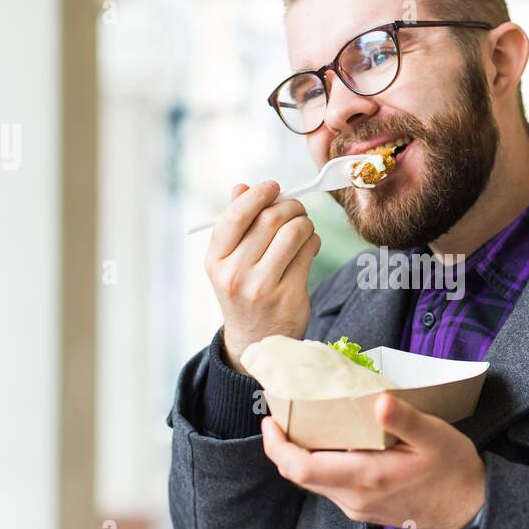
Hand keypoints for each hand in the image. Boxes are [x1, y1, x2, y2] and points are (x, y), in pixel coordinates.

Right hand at [205, 180, 320, 373]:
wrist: (256, 341)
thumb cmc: (244, 292)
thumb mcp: (229, 262)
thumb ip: (234, 225)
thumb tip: (241, 187)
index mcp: (215, 261)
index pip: (235, 215)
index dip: (257, 194)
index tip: (274, 187)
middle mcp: (235, 274)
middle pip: (269, 220)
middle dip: (289, 206)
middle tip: (296, 208)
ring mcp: (262, 287)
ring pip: (293, 233)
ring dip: (304, 222)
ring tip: (304, 227)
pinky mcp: (289, 295)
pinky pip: (308, 252)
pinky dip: (313, 241)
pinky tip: (309, 246)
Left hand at [260, 393, 486, 528]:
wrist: (472, 510)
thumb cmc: (454, 470)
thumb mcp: (434, 436)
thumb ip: (403, 419)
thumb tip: (377, 400)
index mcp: (364, 477)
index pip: (300, 468)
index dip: (276, 446)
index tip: (270, 420)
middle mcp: (354, 499)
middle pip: (300, 476)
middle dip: (283, 447)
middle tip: (282, 416)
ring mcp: (358, 508)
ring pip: (314, 482)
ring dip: (302, 456)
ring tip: (306, 424)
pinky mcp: (365, 510)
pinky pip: (331, 487)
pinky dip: (322, 465)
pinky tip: (335, 444)